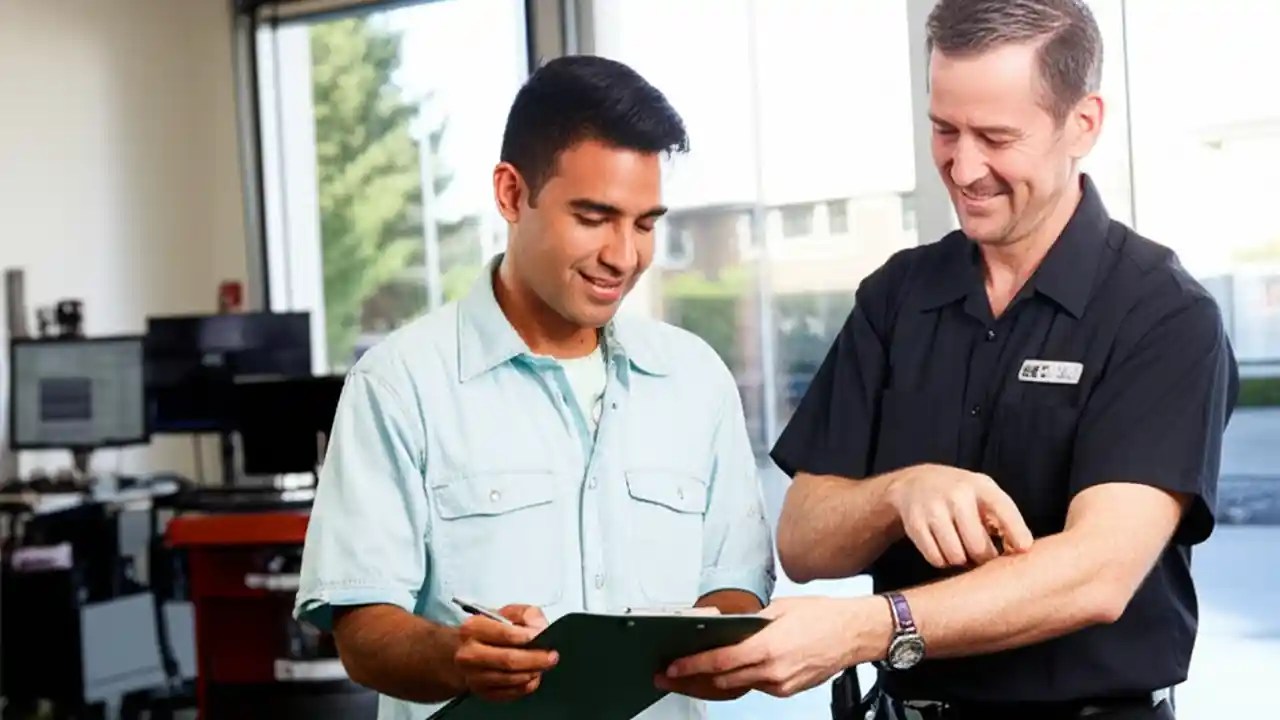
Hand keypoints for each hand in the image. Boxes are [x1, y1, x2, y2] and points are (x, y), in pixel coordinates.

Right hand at [454, 604, 556, 701]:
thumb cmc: (492, 629)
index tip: (542, 636)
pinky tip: (533, 676)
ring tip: (543, 665)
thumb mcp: (509, 612)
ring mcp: (473, 676)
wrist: (469, 648)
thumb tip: (539, 629)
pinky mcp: (481, 692)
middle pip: (508, 660)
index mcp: (473, 628)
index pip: (504, 634)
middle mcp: (469, 653)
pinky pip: (509, 693)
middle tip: (551, 657)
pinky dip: (526, 685)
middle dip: (534, 659)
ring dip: (532, 672)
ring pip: (510, 678)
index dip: (527, 637)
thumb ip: (526, 614)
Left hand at [662, 597, 881, 698]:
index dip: (690, 666)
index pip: (718, 661)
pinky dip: (742, 678)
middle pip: (722, 680)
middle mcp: (772, 671)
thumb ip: (752, 623)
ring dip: (716, 679)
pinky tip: (732, 669)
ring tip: (693, 673)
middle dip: (694, 678)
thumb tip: (729, 629)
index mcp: (767, 647)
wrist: (855, 633)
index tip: (671, 669)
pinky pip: (756, 685)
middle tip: (671, 675)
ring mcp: (781, 684)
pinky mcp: (788, 690)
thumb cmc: (823, 616)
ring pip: (738, 684)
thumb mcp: (780, 609)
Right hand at [888, 464, 1033, 567]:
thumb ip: (1004, 518)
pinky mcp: (915, 523)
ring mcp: (933, 508)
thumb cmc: (960, 495)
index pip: (1004, 510)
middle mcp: (956, 495)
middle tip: (981, 554)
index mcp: (980, 486)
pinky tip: (944, 548)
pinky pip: (936, 558)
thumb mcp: (984, 493)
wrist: (914, 482)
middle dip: (983, 557)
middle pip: (978, 546)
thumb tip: (1020, 550)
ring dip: (961, 560)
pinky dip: (942, 560)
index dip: (1016, 531)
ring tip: (962, 549)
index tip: (1023, 548)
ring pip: (956, 556)